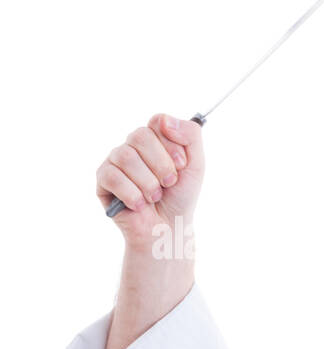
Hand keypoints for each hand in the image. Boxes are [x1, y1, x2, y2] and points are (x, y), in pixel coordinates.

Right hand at [95, 114, 205, 250]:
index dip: (171, 144)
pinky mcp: (103, 180)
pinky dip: (132, 194)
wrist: (169, 227)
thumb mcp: (196, 165)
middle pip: (139, 136)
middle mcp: (132, 146)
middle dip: (161, 165)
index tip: (182, 165)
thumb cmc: (181, 195)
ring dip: (148, 183)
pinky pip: (112, 176)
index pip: (157, 122)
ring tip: (155, 197)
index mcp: (154, 139)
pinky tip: (139, 205)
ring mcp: (115, 161)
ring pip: (126, 157)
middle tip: (169, 184)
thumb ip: (191, 135)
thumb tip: (165, 120)